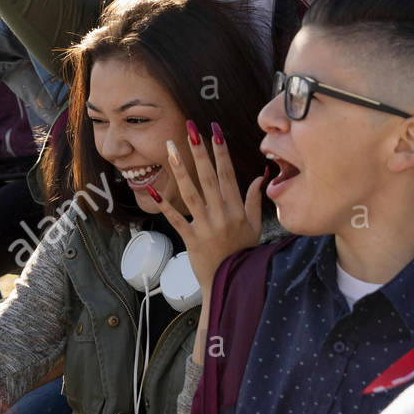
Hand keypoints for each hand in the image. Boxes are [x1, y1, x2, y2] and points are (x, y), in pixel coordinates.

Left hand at [154, 122, 263, 299]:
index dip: (221, 152)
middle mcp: (221, 215)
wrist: (231, 282)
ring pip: (191, 194)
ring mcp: (206, 227)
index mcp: (236, 210)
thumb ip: (255, 200)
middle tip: (190, 130)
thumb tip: (260, 177)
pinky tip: (154, 192)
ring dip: (181, 171)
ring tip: (171, 150)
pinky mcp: (191, 239)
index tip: (214, 131)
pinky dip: (165, 207)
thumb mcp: (255, 226)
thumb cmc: (243, 253)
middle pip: (209, 178)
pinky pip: (176, 220)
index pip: (228, 175)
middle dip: (200, 152)